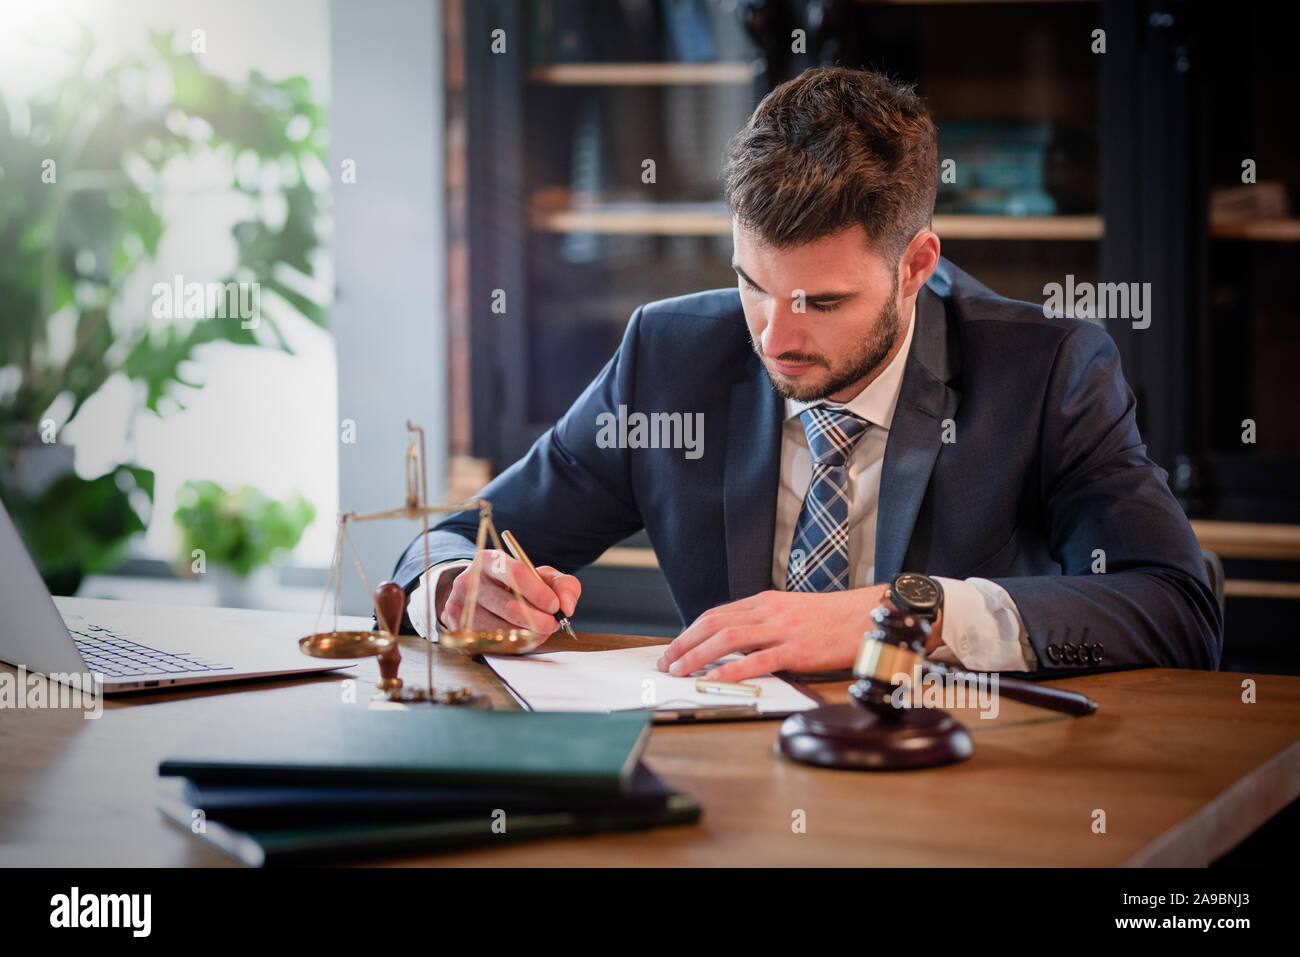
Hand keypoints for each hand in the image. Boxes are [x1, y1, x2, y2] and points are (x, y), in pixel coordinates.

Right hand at [439, 549, 580, 636]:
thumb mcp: (541, 578)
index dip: (538, 592)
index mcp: (489, 560)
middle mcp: (469, 581)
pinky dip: (513, 644)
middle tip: (552, 624)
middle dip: (538, 619)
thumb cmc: (515, 586)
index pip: (515, 573)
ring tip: (538, 630)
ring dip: (528, 635)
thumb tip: (567, 606)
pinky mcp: (458, 630)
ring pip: (502, 629)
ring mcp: (460, 606)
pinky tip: (521, 637)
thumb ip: (563, 585)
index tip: (555, 606)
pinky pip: (492, 644)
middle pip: (509, 606)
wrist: (479, 597)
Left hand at [656, 585, 943, 682]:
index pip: (717, 613)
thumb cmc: (835, 619)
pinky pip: (757, 660)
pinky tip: (714, 680)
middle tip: (666, 662)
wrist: (872, 615)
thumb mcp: (794, 612)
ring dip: (698, 656)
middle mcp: (769, 611)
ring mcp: (783, 629)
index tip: (674, 648)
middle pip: (714, 623)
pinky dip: (731, 670)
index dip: (690, 631)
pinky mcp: (798, 650)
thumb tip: (738, 645)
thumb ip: (766, 624)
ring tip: (680, 672)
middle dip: (684, 643)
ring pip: (728, 638)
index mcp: (766, 601)